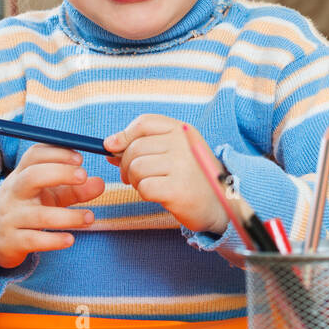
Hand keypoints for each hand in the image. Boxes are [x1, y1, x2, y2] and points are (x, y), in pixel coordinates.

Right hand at [0, 144, 103, 269]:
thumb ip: (75, 189)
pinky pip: (34, 239)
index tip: (80, 158)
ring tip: (90, 217)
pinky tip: (70, 240)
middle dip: (60, 173)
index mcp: (22, 175)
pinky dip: (54, 240)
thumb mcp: (51, 195)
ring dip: (68, 216)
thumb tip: (100, 183)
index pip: (35, 155)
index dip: (57, 153)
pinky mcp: (12, 241)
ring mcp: (11, 217)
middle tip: (84, 176)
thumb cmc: (29, 209)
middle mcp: (14, 193)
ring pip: (39, 214)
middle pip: (32, 176)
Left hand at [103, 116, 227, 233]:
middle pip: (135, 148)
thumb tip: (109, 145)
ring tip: (150, 185)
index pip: (144, 123)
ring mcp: (181, 165)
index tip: (112, 146)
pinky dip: (145, 193)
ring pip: (136, 168)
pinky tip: (159, 195)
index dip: (124, 134)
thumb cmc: (191, 178)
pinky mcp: (177, 188)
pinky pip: (144, 187)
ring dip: (136, 181)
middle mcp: (183, 144)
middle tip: (134, 177)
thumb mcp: (173, 153)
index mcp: (183, 131)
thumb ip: (144, 146)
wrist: (219, 206)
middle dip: (126, 165)